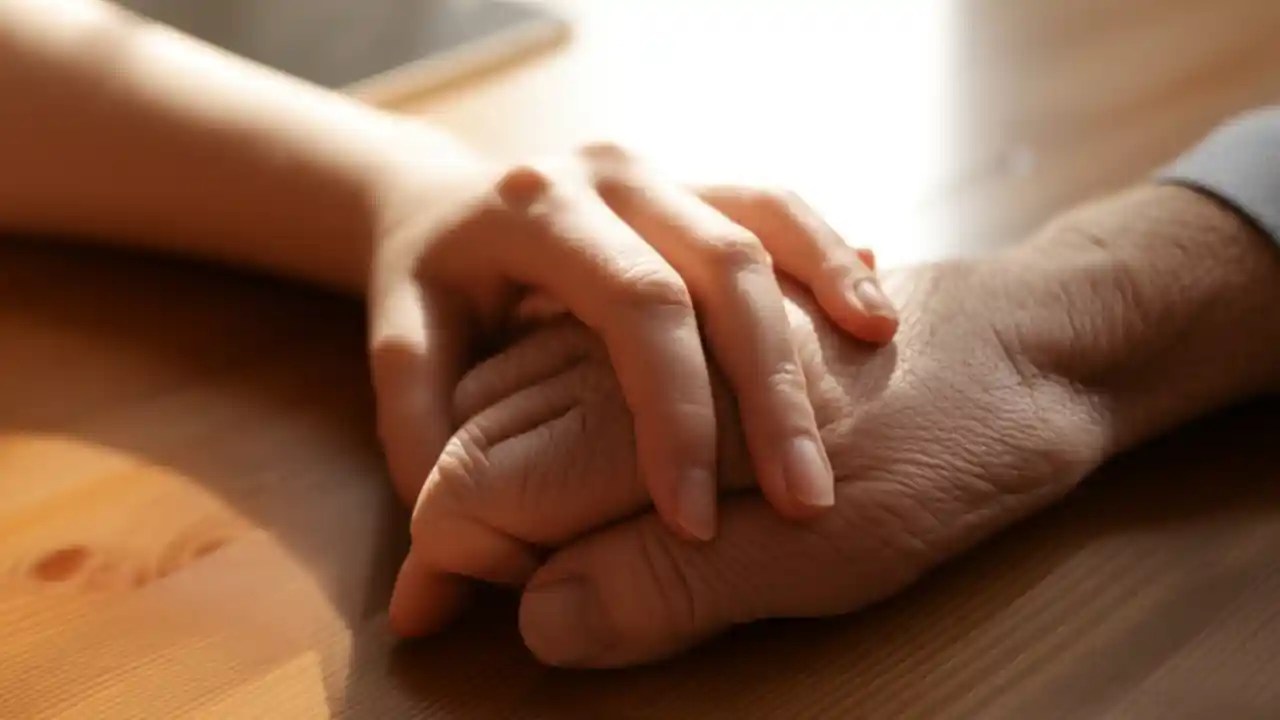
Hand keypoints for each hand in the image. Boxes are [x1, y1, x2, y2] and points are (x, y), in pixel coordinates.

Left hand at [368, 142, 894, 534]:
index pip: (631, 305)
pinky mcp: (699, 191)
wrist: (443, 204)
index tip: (696, 522)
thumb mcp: (405, 351)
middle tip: (808, 498)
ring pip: (764, 229)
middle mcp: (609, 178)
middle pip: (721, 266)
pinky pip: (783, 210)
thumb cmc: (427, 289)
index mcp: (539, 210)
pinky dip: (832, 257)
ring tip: (878, 365)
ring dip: (826, 298)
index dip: (671, 412)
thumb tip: (434, 577)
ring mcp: (662, 176)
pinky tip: (876, 316)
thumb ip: (421, 443)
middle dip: (769, 386)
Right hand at [391, 185, 1279, 664]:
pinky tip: (572, 470)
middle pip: (488, 431)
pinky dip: (555, 424)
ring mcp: (665, 325)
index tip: (437, 628)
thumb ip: (678, 587)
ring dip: (501, 472)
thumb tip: (545, 623)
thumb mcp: (825, 556)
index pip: (481, 483)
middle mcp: (634, 351)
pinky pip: (586, 365)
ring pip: (527, 391)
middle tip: (461, 607)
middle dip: (462, 524)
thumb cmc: (954, 447)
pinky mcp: (694, 329)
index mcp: (644, 412)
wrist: (1046, 340)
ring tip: (493, 551)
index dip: (450, 561)